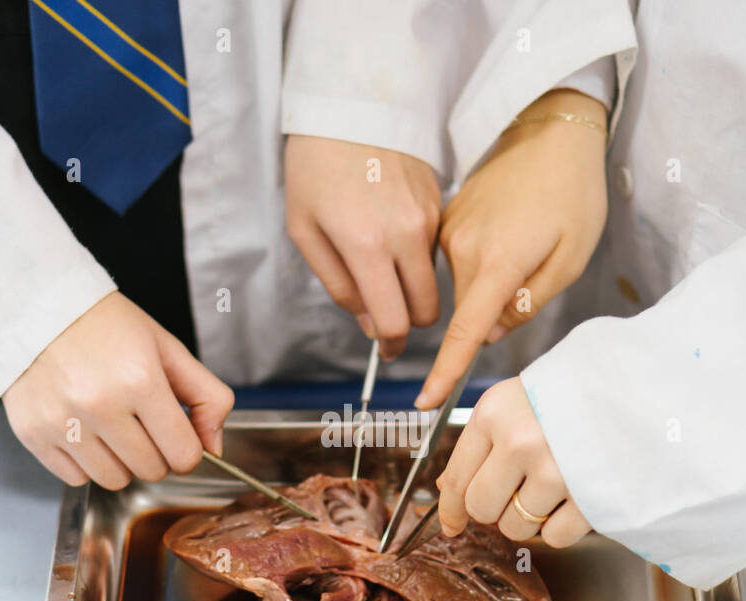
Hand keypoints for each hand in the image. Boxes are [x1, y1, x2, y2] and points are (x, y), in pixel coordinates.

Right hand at [2, 291, 233, 488]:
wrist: (36, 308)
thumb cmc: (106, 326)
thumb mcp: (167, 348)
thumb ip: (206, 396)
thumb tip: (214, 447)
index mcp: (140, 380)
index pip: (183, 454)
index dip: (187, 449)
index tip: (176, 435)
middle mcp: (100, 405)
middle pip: (151, 471)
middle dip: (155, 453)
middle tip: (141, 424)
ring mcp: (63, 422)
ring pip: (114, 481)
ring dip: (120, 462)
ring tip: (111, 426)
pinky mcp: (33, 433)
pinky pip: (76, 479)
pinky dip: (85, 463)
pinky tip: (83, 430)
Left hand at [285, 135, 440, 359]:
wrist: (349, 106)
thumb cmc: (316, 168)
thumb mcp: (306, 232)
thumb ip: (339, 286)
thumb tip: (369, 324)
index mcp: (366, 245)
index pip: (394, 320)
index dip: (389, 344)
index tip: (385, 349)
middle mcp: (405, 235)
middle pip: (426, 310)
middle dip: (407, 322)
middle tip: (385, 316)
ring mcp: (428, 218)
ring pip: (433, 281)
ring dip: (413, 288)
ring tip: (384, 267)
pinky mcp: (439, 203)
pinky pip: (434, 250)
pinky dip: (417, 256)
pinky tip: (392, 233)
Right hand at [417, 89, 607, 409]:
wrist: (550, 130)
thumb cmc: (573, 193)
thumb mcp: (569, 258)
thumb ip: (527, 305)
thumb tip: (489, 334)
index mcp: (497, 262)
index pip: (464, 333)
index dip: (445, 372)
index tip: (426, 403)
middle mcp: (463, 249)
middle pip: (468, 312)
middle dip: (494, 314)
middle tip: (537, 270)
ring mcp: (450, 233)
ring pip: (464, 288)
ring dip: (490, 285)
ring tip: (528, 241)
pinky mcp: (447, 220)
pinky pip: (459, 262)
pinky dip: (482, 264)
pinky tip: (510, 231)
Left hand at [437, 377, 591, 546]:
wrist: (634, 389)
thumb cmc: (569, 394)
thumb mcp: (514, 402)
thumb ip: (480, 444)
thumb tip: (448, 490)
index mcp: (494, 414)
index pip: (457, 477)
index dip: (450, 509)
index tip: (451, 524)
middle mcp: (519, 442)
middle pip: (482, 508)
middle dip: (493, 509)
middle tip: (515, 492)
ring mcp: (555, 471)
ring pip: (515, 528)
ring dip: (528, 519)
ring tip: (550, 488)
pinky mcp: (588, 496)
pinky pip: (555, 538)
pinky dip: (561, 527)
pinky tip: (571, 498)